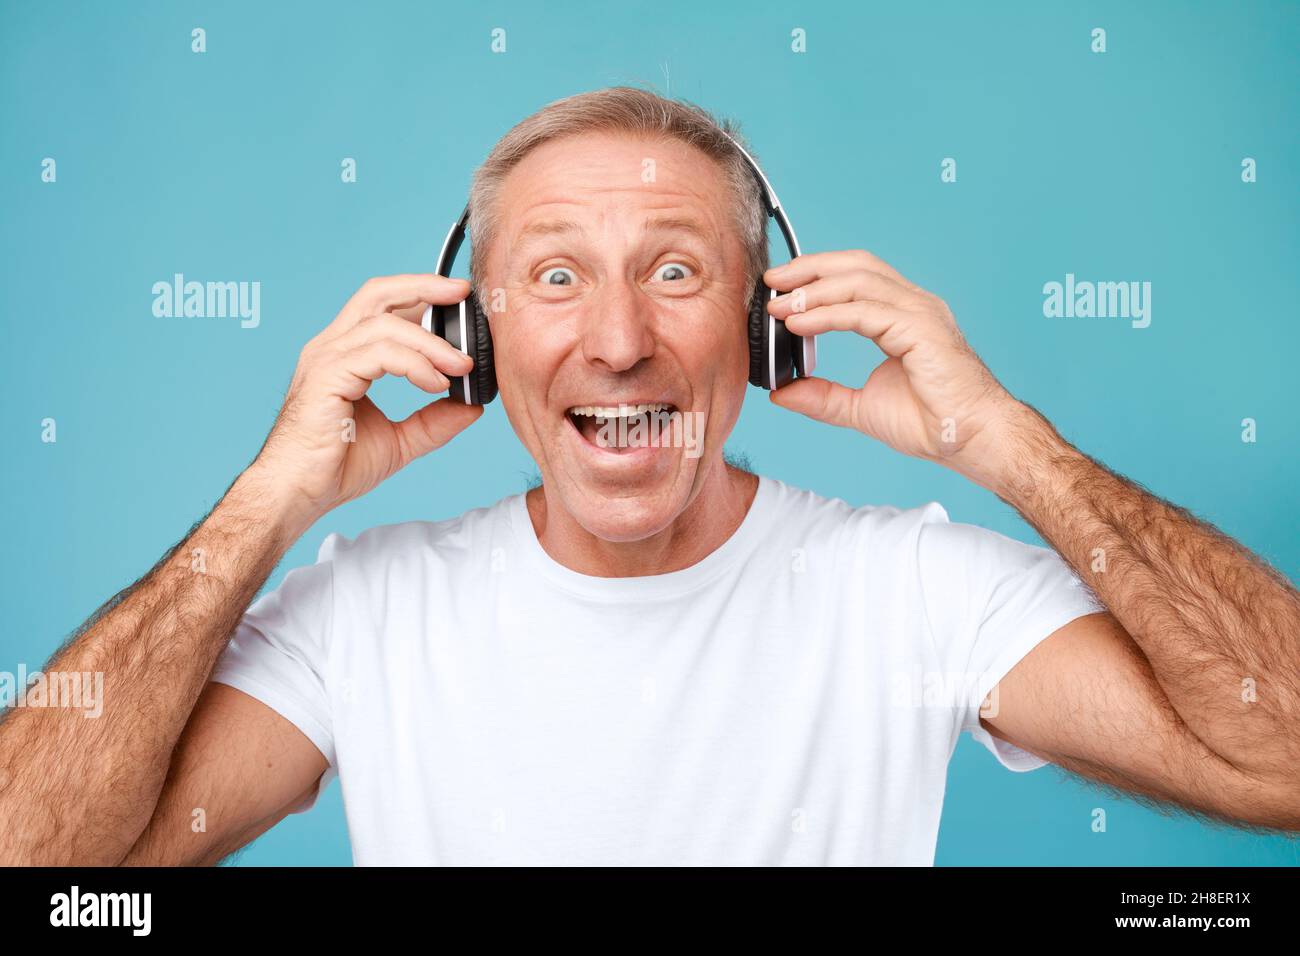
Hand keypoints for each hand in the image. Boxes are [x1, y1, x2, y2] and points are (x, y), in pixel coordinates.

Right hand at [249, 274, 482, 525]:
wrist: (299, 493)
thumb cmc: (334, 467)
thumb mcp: (400, 441)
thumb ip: (433, 421)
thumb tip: (471, 407)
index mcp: (345, 354)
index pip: (383, 306)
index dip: (421, 295)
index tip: (459, 300)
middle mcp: (332, 348)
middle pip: (378, 294)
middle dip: (424, 287)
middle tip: (463, 295)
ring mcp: (326, 359)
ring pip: (385, 324)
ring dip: (432, 342)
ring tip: (461, 366)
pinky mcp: (326, 377)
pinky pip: (379, 353)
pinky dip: (415, 363)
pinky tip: (435, 384)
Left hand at [764, 250, 1044, 494]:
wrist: (971, 440)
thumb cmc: (933, 423)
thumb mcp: (860, 408)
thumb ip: (822, 397)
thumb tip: (782, 392)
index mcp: (904, 315)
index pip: (857, 277)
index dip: (817, 276)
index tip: (780, 288)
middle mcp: (914, 306)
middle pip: (857, 266)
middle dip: (810, 268)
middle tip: (772, 281)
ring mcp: (920, 313)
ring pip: (858, 282)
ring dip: (813, 289)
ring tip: (779, 303)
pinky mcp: (920, 329)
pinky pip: (864, 311)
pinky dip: (827, 314)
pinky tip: (800, 323)